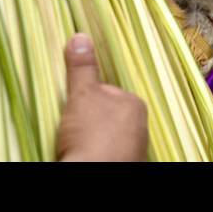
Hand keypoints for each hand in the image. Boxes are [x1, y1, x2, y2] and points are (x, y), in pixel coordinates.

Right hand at [56, 33, 148, 161]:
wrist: (94, 174)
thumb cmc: (92, 135)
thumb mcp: (82, 95)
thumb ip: (82, 68)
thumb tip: (80, 37)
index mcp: (134, 104)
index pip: (107, 94)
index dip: (86, 100)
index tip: (72, 109)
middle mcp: (141, 127)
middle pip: (109, 117)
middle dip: (92, 122)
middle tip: (71, 129)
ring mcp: (136, 151)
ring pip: (110, 139)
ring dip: (95, 142)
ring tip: (76, 146)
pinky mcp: (128, 166)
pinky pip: (111, 157)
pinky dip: (99, 156)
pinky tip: (86, 157)